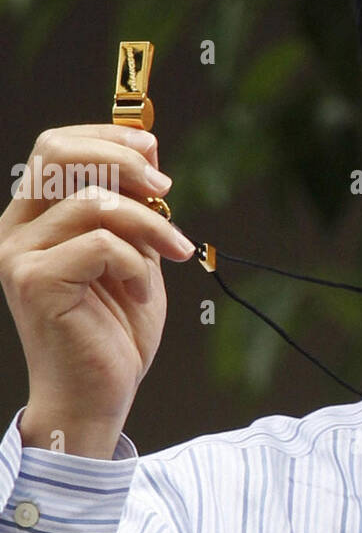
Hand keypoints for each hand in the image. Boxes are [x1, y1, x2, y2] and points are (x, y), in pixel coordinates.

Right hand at [0, 124, 194, 456]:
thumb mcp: (134, 254)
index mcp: (33, 220)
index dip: (106, 136)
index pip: (55, 147)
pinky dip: (137, 261)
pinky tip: (140, 288)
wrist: (98, 396)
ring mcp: (19, 256)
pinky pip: (102, 244)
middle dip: (120, 158)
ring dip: (150, 223)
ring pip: (93, 202)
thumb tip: (147, 150)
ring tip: (175, 251)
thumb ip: (133, 207)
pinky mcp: (35, 281)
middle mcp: (15, 232)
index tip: (152, 149)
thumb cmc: (114, 331)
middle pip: (56, 152)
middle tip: (164, 188)